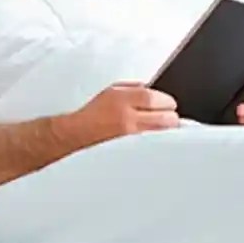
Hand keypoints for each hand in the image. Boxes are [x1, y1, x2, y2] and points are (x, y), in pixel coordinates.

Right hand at [57, 82, 179, 147]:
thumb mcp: (109, 91)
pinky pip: (154, 148)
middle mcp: (126, 118)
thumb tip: (151, 90)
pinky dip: (159, 145)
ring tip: (163, 132)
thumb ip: (132, 88)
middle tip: (168, 119)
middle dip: (171, 117)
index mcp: (121, 99)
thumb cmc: (90, 115)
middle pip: (166, 118)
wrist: (73, 138)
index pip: (156, 98)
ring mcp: (129, 139)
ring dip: (168, 132)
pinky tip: (156, 144)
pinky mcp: (130, 154)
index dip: (167, 102)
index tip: (168, 105)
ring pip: (164, 136)